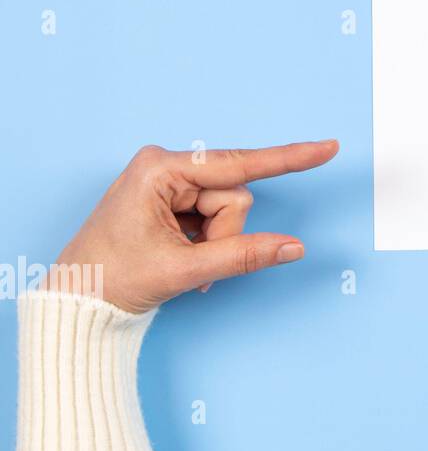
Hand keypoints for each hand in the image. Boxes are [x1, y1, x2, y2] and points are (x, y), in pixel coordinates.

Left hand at [47, 140, 339, 313]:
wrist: (75, 304)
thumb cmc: (111, 278)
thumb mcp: (182, 269)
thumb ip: (243, 255)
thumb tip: (294, 246)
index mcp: (161, 169)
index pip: (240, 165)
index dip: (290, 158)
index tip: (329, 147)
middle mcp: (167, 166)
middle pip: (234, 196)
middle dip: (222, 234)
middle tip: (189, 261)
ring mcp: (169, 183)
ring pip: (228, 210)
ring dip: (214, 243)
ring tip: (180, 262)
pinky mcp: (172, 199)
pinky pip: (214, 218)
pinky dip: (206, 244)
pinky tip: (180, 256)